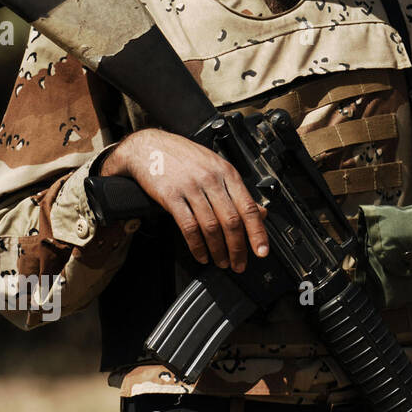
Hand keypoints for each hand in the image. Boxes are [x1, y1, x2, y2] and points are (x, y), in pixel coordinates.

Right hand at [101, 128, 268, 271]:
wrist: (149, 146)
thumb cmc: (184, 157)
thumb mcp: (216, 166)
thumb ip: (236, 190)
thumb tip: (259, 212)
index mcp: (227, 173)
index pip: (248, 207)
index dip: (257, 232)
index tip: (261, 250)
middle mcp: (212, 180)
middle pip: (231, 220)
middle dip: (238, 247)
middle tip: (240, 264)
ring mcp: (191, 188)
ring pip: (211, 226)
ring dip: (219, 250)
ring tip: (223, 262)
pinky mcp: (171, 196)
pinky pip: (188, 226)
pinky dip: (197, 245)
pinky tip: (201, 255)